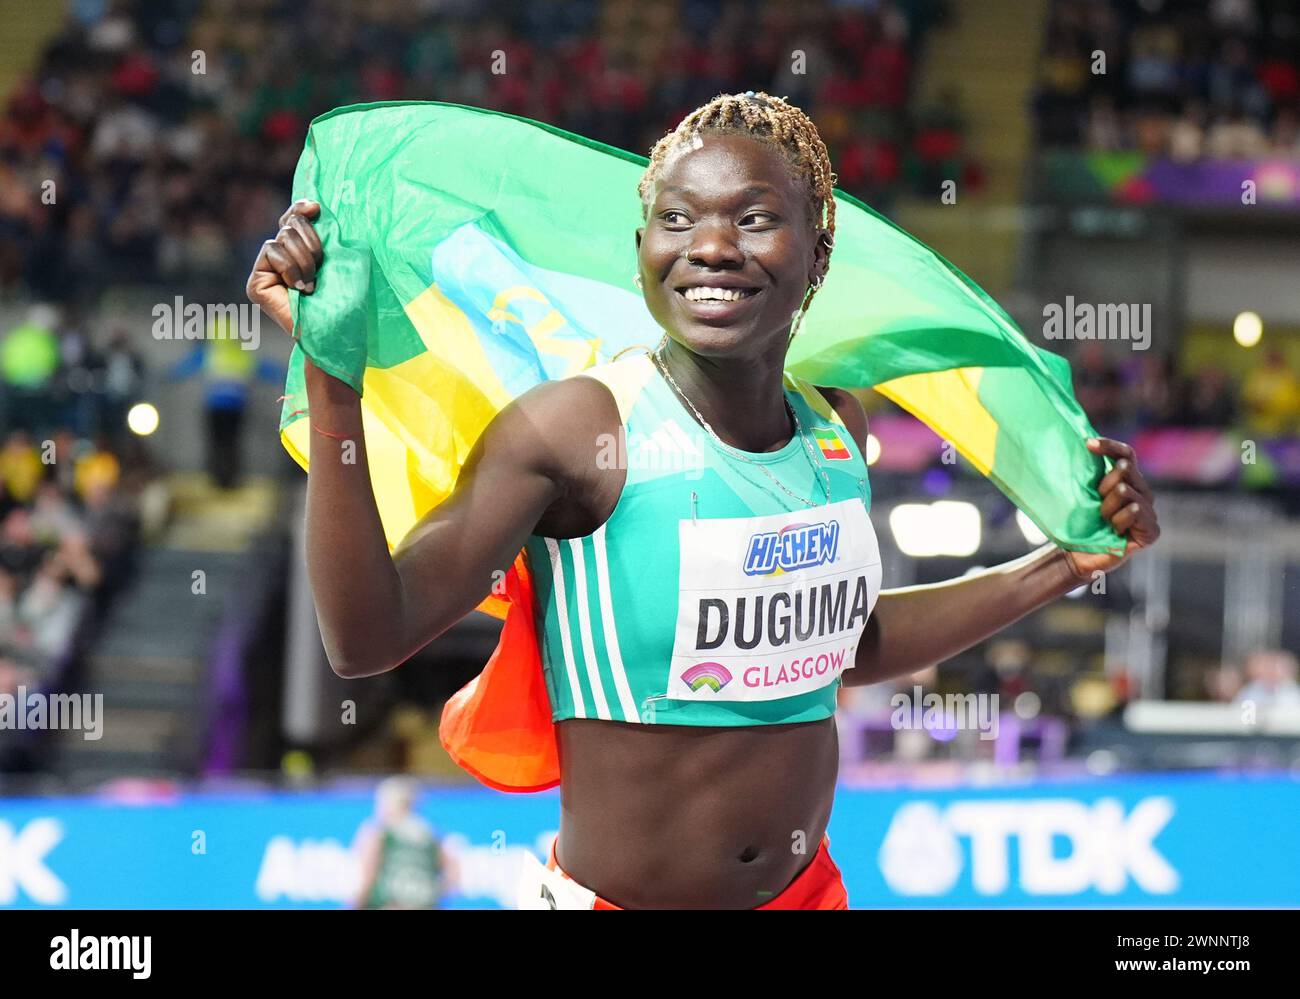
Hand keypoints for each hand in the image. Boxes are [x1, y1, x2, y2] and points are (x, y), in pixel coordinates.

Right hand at [246, 199, 322, 334]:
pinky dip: (290, 267)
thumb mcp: (334, 258)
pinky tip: (299, 288)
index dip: (301, 208)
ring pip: (282, 237)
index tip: (316, 208)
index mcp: (298, 252)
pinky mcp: (256, 282)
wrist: (334, 330)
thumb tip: (314, 204)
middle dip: (311, 242)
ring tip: (312, 284)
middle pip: (289, 225)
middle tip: (321, 266)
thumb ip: (321, 233)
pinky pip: (272, 252)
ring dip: (304, 259)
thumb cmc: (342, 299)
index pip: (293, 219)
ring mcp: (265, 271)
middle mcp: (279, 259)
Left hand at [1062, 436, 1160, 578]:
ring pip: (1125, 490)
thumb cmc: (1078, 523)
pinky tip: (1114, 530)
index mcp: (1128, 481)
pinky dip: (1119, 520)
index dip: (1110, 446)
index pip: (1126, 454)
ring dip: (1106, 506)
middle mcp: (1142, 492)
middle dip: (1102, 484)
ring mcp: (1149, 511)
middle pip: (1125, 468)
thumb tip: (1084, 442)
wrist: (1077, 556)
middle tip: (1095, 503)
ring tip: (1103, 520)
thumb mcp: (1082, 493)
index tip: (1088, 444)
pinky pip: (1135, 510)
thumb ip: (1089, 472)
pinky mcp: (1152, 530)